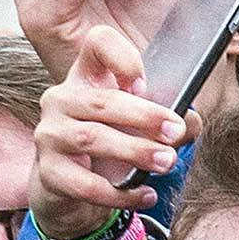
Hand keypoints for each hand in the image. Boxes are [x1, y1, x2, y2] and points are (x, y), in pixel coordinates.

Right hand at [30, 24, 190, 239]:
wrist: (72, 189)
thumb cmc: (112, 147)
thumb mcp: (141, 127)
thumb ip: (167, 121)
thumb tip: (190, 122)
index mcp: (87, 77)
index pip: (97, 44)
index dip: (122, 56)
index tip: (146, 82)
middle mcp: (61, 99)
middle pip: (101, 100)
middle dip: (144, 116)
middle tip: (176, 131)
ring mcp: (50, 135)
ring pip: (91, 138)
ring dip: (134, 151)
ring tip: (166, 162)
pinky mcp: (48, 172)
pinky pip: (86, 184)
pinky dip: (120, 193)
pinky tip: (146, 195)